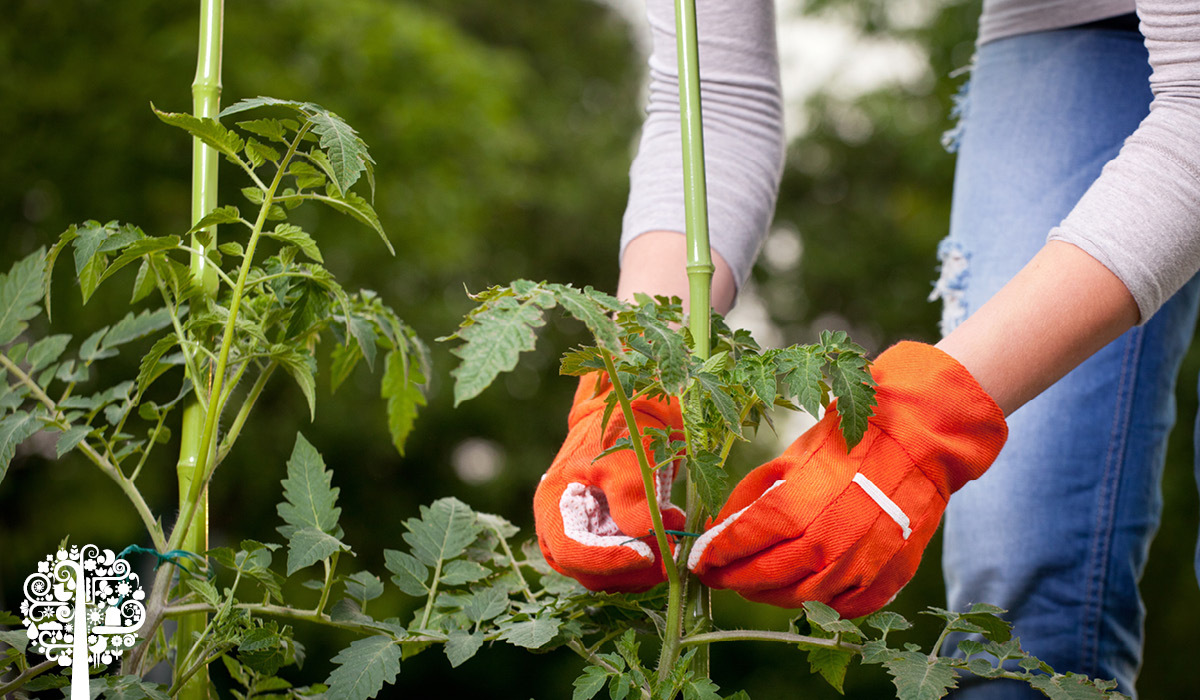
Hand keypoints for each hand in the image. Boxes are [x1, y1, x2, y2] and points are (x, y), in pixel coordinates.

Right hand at [534, 373, 685, 591]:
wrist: (634, 415)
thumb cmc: (624, 429)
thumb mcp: (627, 456)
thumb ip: (630, 495)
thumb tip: (641, 537)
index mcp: (554, 505)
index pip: (570, 551)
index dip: (605, 559)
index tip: (644, 554)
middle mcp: (562, 530)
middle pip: (589, 573)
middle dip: (631, 567)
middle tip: (670, 548)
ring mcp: (584, 539)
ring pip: (609, 577)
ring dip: (644, 566)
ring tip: (673, 529)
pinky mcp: (607, 543)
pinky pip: (624, 568)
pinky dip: (649, 560)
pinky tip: (670, 532)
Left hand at [687, 341, 1006, 617]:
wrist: (918, 442)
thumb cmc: (849, 442)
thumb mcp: (792, 457)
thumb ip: (753, 495)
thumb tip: (721, 527)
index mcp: (798, 506)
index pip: (743, 542)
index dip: (715, 555)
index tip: (698, 561)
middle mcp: (828, 542)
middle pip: (766, 577)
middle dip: (735, 579)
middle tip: (719, 576)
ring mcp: (859, 566)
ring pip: (800, 598)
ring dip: (770, 594)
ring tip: (755, 583)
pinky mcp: (886, 579)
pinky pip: (842, 608)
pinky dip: (817, 603)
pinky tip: (803, 589)